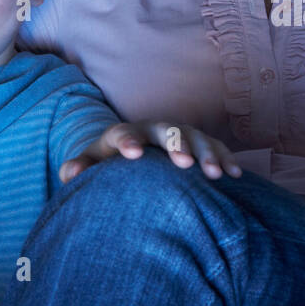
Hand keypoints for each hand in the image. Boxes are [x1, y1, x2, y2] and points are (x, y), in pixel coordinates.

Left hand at [59, 121, 242, 183]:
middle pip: (167, 132)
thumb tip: (69, 173)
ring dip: (207, 155)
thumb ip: (79, 167)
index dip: (128, 141)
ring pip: (197, 139)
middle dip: (176, 145)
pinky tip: (235, 176)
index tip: (132, 154)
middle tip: (183, 163)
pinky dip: (226, 159)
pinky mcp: (201, 144)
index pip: (124, 133)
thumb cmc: (112, 162)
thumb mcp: (94, 162)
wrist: (136, 148)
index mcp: (127, 134)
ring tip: (214, 175)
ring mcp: (182, 135)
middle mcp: (157, 129)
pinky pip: (217, 148)